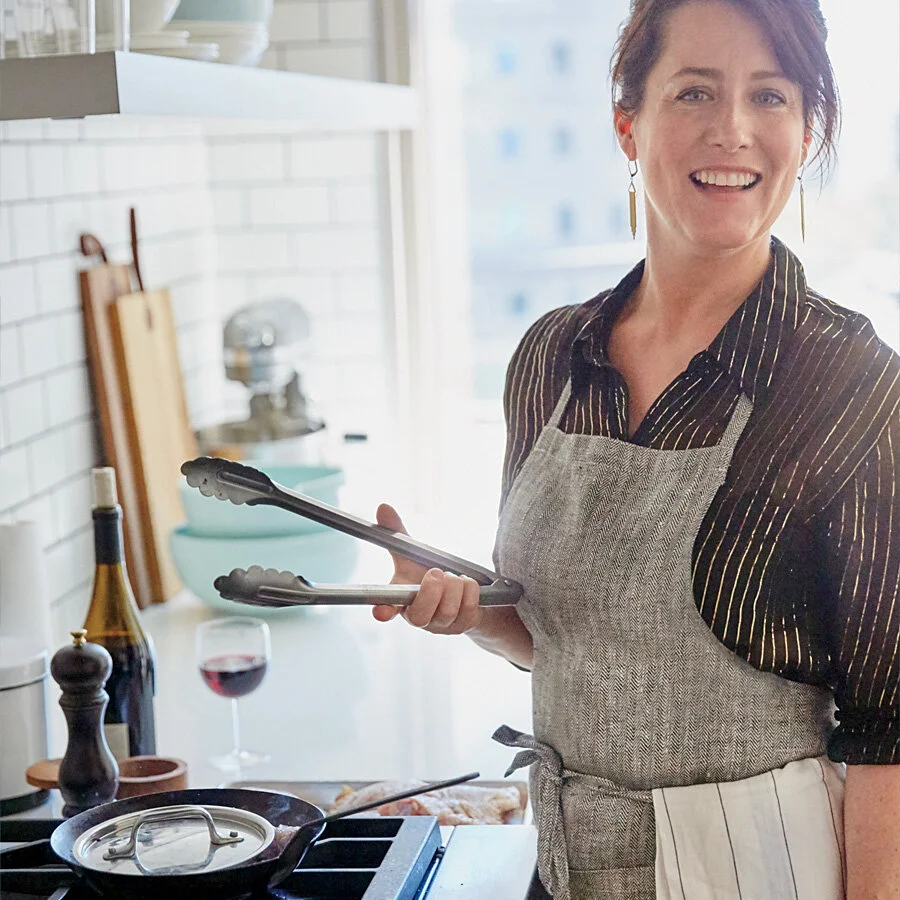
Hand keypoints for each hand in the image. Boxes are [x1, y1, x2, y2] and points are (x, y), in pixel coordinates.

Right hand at [372, 503, 482, 634]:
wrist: (462, 592)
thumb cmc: (428, 573)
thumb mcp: (412, 554)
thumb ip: (396, 533)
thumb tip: (383, 507)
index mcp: (400, 601)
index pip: (386, 609)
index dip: (383, 611)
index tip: (381, 612)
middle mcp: (419, 618)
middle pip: (420, 616)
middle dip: (431, 591)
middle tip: (437, 572)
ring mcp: (441, 625)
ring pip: (447, 611)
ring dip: (454, 586)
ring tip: (454, 576)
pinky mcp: (462, 625)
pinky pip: (468, 610)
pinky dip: (469, 591)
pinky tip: (466, 582)